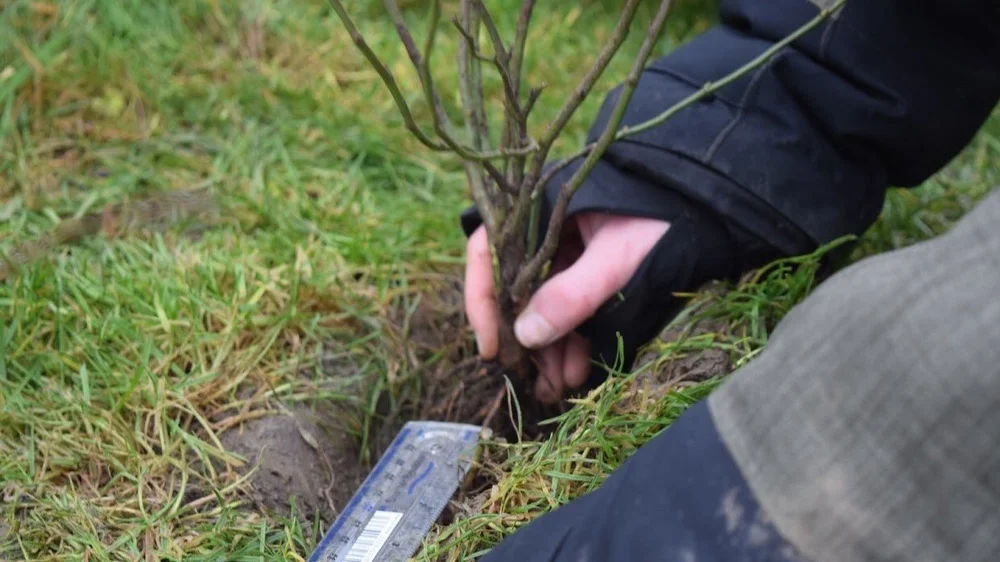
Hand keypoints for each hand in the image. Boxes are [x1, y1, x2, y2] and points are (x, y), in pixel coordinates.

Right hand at [464, 212, 669, 402]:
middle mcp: (546, 230)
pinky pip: (570, 308)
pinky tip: (577, 371)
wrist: (714, 214)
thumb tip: (525, 336)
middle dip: (524, 337)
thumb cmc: (665, 220)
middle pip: (515, 287)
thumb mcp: (617, 259)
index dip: (481, 300)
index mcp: (541, 209)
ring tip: (558, 385)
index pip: (489, 252)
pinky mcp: (589, 272)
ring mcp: (568, 252)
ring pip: (542, 304)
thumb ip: (572, 295)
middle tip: (530, 379)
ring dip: (549, 347)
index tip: (492, 347)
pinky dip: (572, 339)